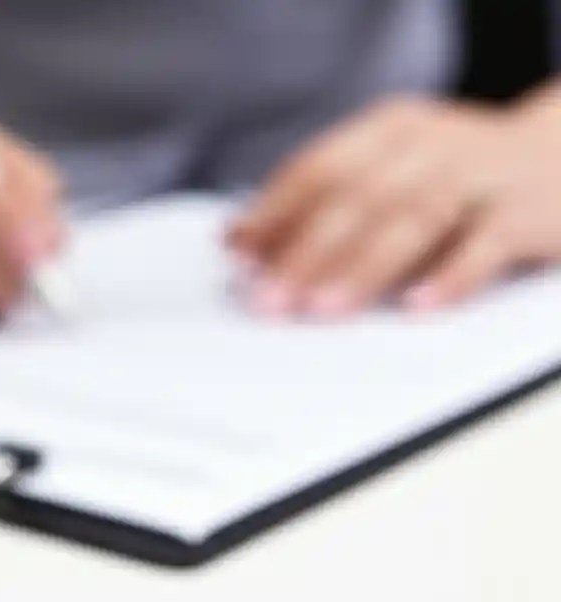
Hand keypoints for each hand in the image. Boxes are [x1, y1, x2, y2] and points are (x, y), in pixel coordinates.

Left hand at [228, 92, 560, 317]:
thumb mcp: (391, 170)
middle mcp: (432, 145)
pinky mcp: (525, 214)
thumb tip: (239, 242)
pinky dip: (449, 277)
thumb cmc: (457, 175)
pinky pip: (485, 245)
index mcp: (390, 129)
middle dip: (307, 251)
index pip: (319, 167)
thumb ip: (321, 201)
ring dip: (362, 267)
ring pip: (413, 219)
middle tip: (271, 299)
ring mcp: (480, 177)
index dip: (275, 212)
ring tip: (322, 308)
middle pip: (358, 197)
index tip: (239, 255)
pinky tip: (414, 307)